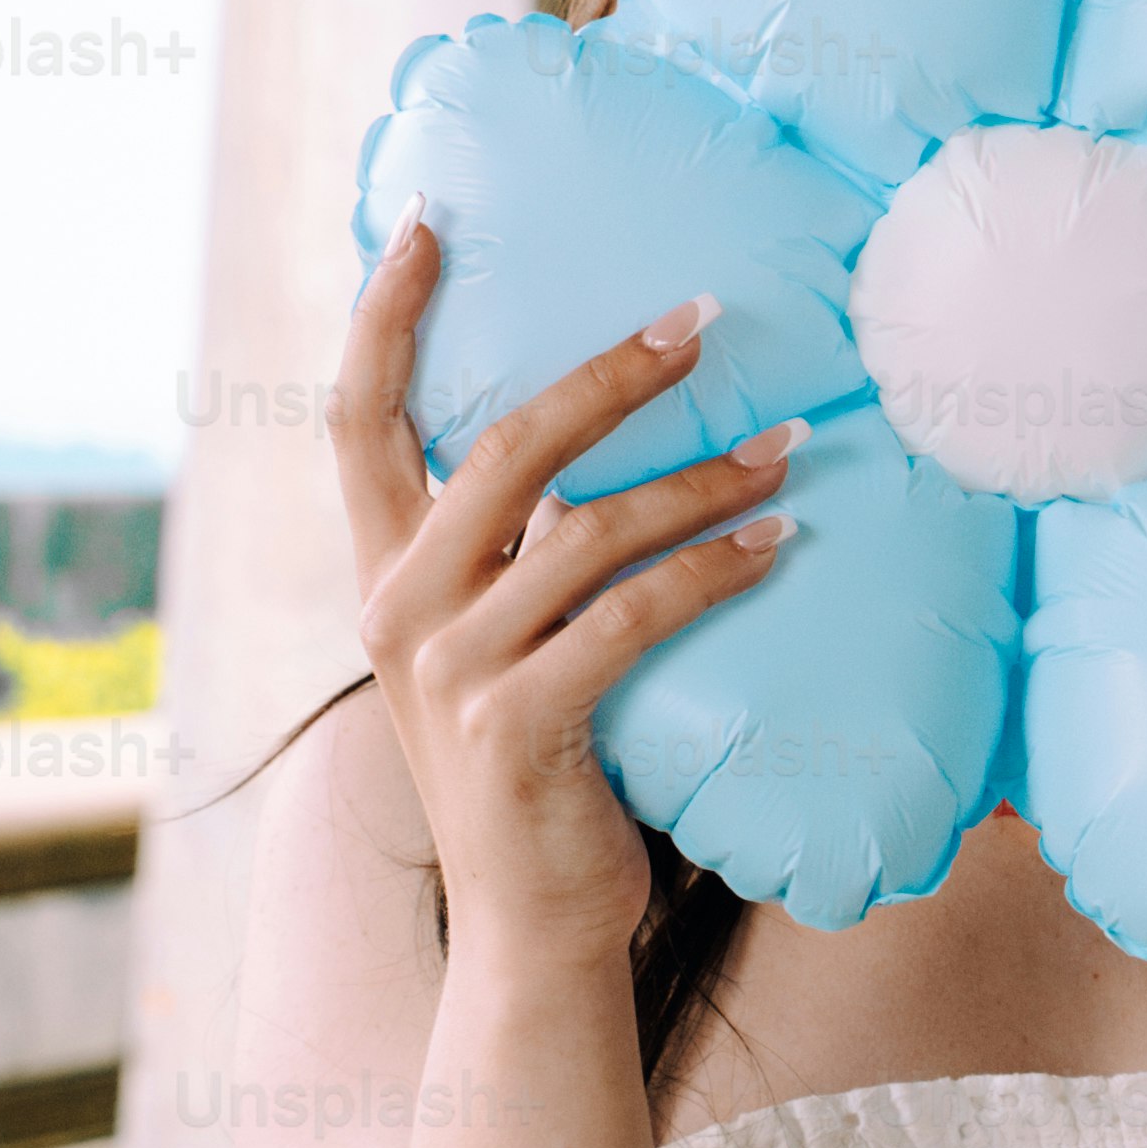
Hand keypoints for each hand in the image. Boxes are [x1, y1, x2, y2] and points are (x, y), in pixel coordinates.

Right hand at [329, 219, 802, 962]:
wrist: (531, 928)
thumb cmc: (540, 769)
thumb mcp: (500, 647)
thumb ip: (519, 556)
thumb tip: (604, 446)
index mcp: (382, 574)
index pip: (356, 419)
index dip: (385, 315)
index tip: (429, 219)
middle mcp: (398, 608)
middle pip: (500, 448)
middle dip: (608, 374)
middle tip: (702, 320)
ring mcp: (453, 670)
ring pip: (589, 532)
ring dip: (701, 480)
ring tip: (790, 445)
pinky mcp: (519, 724)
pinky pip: (634, 616)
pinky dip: (714, 568)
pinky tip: (777, 542)